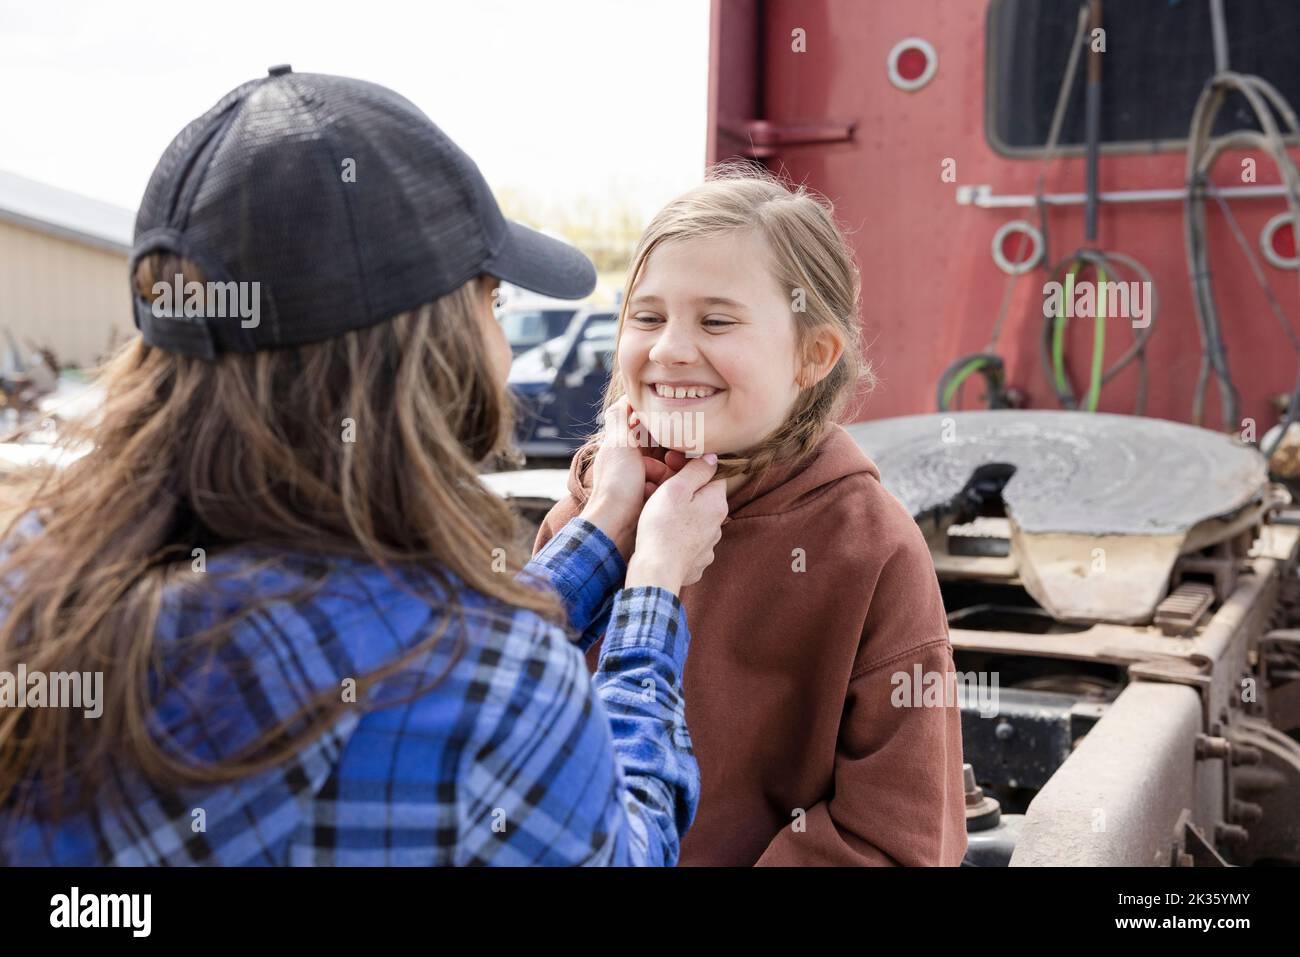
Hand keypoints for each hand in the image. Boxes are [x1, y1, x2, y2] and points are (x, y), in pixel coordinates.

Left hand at [579, 399, 676, 558]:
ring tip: (659, 481)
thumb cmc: (617, 484)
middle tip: (672, 460)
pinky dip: (667, 488)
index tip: (672, 430)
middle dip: (670, 454)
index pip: (649, 427)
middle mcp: (633, 461)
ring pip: (670, 467)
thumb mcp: (617, 442)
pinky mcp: (653, 496)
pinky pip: (670, 485)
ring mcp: (643, 480)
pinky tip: (660, 493)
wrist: (616, 525)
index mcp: (623, 445)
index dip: (662, 427)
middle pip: (664, 448)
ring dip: (668, 473)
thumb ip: (619, 416)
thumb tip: (626, 395)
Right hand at [625, 453, 727, 594]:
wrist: (656, 570)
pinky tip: (661, 536)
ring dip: (679, 515)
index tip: (672, 469)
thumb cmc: (663, 526)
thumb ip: (697, 470)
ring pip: (694, 521)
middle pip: (702, 500)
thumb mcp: (676, 489)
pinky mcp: (696, 562)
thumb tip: (713, 458)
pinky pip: (687, 542)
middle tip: (657, 490)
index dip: (692, 470)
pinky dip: (676, 536)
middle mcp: (718, 525)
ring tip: (655, 514)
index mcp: (717, 504)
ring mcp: (708, 546)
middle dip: (683, 493)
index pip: (713, 477)